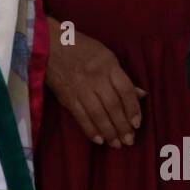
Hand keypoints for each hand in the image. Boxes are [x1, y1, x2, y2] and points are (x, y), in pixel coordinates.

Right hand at [44, 17, 145, 147]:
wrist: (49, 45)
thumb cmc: (81, 48)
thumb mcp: (105, 55)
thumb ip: (121, 76)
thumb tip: (141, 95)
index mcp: (108, 64)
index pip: (125, 90)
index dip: (133, 108)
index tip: (137, 124)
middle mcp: (95, 77)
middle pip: (112, 105)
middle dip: (122, 126)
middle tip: (129, 141)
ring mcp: (80, 87)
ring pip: (97, 114)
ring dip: (108, 132)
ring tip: (116, 144)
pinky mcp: (66, 96)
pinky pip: (80, 116)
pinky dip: (90, 130)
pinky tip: (99, 140)